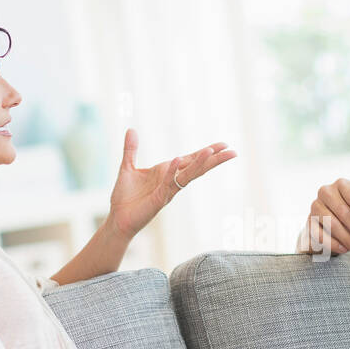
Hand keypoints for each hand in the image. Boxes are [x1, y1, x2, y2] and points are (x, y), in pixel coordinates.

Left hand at [107, 128, 236, 240]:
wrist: (118, 218)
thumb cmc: (125, 197)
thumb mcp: (127, 167)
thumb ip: (131, 149)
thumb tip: (131, 129)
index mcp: (166, 172)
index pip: (190, 160)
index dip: (206, 152)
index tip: (222, 145)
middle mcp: (171, 181)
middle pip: (197, 168)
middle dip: (214, 160)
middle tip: (232, 151)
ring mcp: (167, 191)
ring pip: (188, 176)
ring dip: (199, 163)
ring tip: (211, 152)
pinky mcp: (159, 199)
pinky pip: (167, 184)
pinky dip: (172, 172)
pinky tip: (176, 160)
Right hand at [296, 178, 349, 255]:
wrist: (333, 225)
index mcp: (342, 185)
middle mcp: (326, 192)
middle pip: (343, 212)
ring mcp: (315, 207)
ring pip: (332, 224)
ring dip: (348, 239)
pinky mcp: (309, 223)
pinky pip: (319, 234)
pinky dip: (332, 244)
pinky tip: (345, 250)